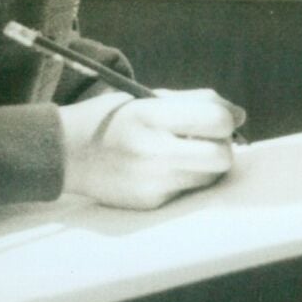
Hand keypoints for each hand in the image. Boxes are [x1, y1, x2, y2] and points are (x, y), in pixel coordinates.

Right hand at [59, 89, 239, 209]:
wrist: (63, 153)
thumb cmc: (112, 118)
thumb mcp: (146, 98)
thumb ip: (193, 102)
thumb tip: (237, 116)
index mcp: (149, 116)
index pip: (216, 120)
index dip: (229, 117)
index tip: (226, 117)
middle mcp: (151, 152)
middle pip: (221, 157)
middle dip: (224, 145)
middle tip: (209, 138)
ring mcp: (150, 182)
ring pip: (209, 178)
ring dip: (208, 164)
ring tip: (188, 152)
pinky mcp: (149, 203)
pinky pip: (188, 191)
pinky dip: (186, 178)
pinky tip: (165, 167)